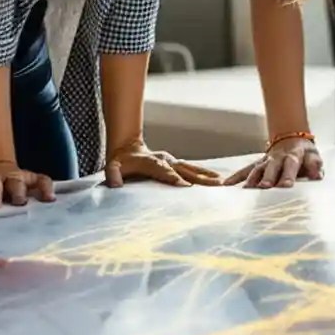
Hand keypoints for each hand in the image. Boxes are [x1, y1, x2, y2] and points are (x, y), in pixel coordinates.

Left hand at [105, 140, 221, 187]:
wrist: (128, 147)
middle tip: (214, 184)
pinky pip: (193, 169)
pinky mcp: (177, 164)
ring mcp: (173, 161)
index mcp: (150, 162)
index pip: (164, 171)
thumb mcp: (111, 167)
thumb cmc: (120, 161)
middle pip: (184, 169)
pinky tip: (218, 181)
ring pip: (192, 168)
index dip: (174, 178)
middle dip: (199, 177)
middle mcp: (165, 160)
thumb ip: (112, 175)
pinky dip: (206, 174)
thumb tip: (116, 185)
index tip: (186, 186)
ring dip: (207, 175)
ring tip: (222, 183)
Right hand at [224, 136, 322, 188]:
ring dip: (252, 179)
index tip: (286, 185)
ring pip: (257, 169)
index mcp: (294, 156)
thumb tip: (317, 176)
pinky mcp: (257, 164)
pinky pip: (245, 170)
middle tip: (264, 187)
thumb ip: (315, 166)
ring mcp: (266, 161)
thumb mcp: (314, 157)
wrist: (292, 139)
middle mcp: (278, 158)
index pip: (291, 165)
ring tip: (246, 190)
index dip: (288, 175)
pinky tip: (226, 185)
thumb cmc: (305, 154)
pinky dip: (236, 177)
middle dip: (268, 177)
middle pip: (272, 167)